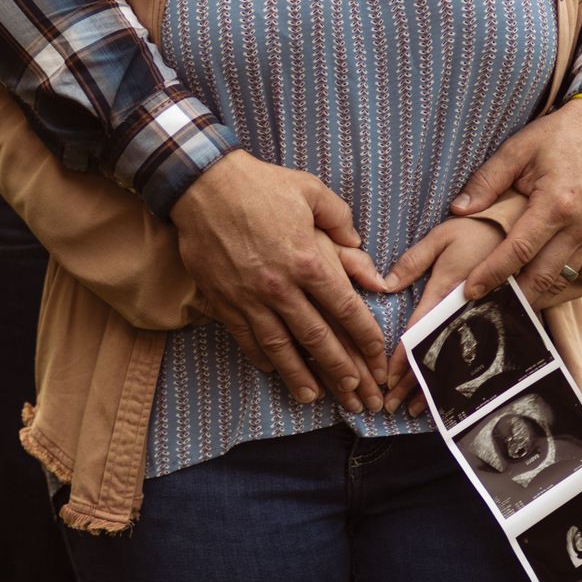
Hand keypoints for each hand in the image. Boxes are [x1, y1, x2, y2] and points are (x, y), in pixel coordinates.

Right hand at [171, 150, 388, 410]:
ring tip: (313, 396)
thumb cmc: (260, 185)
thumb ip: (339, 219)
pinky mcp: (224, 301)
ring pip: (280, 347)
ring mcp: (250, 298)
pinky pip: (246, 338)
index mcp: (308, 261)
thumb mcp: (310, 191)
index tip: (378, 356)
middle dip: (340, 368)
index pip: (345, 309)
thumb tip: (357, 244)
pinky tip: (273, 369)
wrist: (203, 187)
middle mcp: (281, 287)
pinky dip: (261, 357)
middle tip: (355, 392)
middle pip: (317, 338)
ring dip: (299, 375)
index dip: (365, 337)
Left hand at [382, 217, 504, 415]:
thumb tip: (385, 285)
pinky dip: (462, 377)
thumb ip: (413, 262)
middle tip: (393, 405)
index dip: (400, 358)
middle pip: (435, 355)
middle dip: (412, 383)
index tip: (385, 380)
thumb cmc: (476, 230)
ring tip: (416, 409)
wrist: (525, 228)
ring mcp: (484, 319)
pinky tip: (450, 394)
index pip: (419, 331)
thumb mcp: (440, 237)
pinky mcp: (499, 321)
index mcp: (447, 290)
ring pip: (456, 363)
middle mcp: (465, 311)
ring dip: (434, 387)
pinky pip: (478, 356)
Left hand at [450, 98, 581, 306]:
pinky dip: (557, 289)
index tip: (469, 291)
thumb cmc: (559, 135)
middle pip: (542, 278)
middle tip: (481, 307)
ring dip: (533, 296)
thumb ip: (487, 181)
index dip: (491, 274)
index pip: (517, 251)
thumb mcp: (517, 149)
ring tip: (503, 304)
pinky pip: (581, 277)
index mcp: (556, 203)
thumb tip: (458, 211)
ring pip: (562, 283)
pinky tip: (536, 291)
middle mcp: (580, 226)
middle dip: (511, 298)